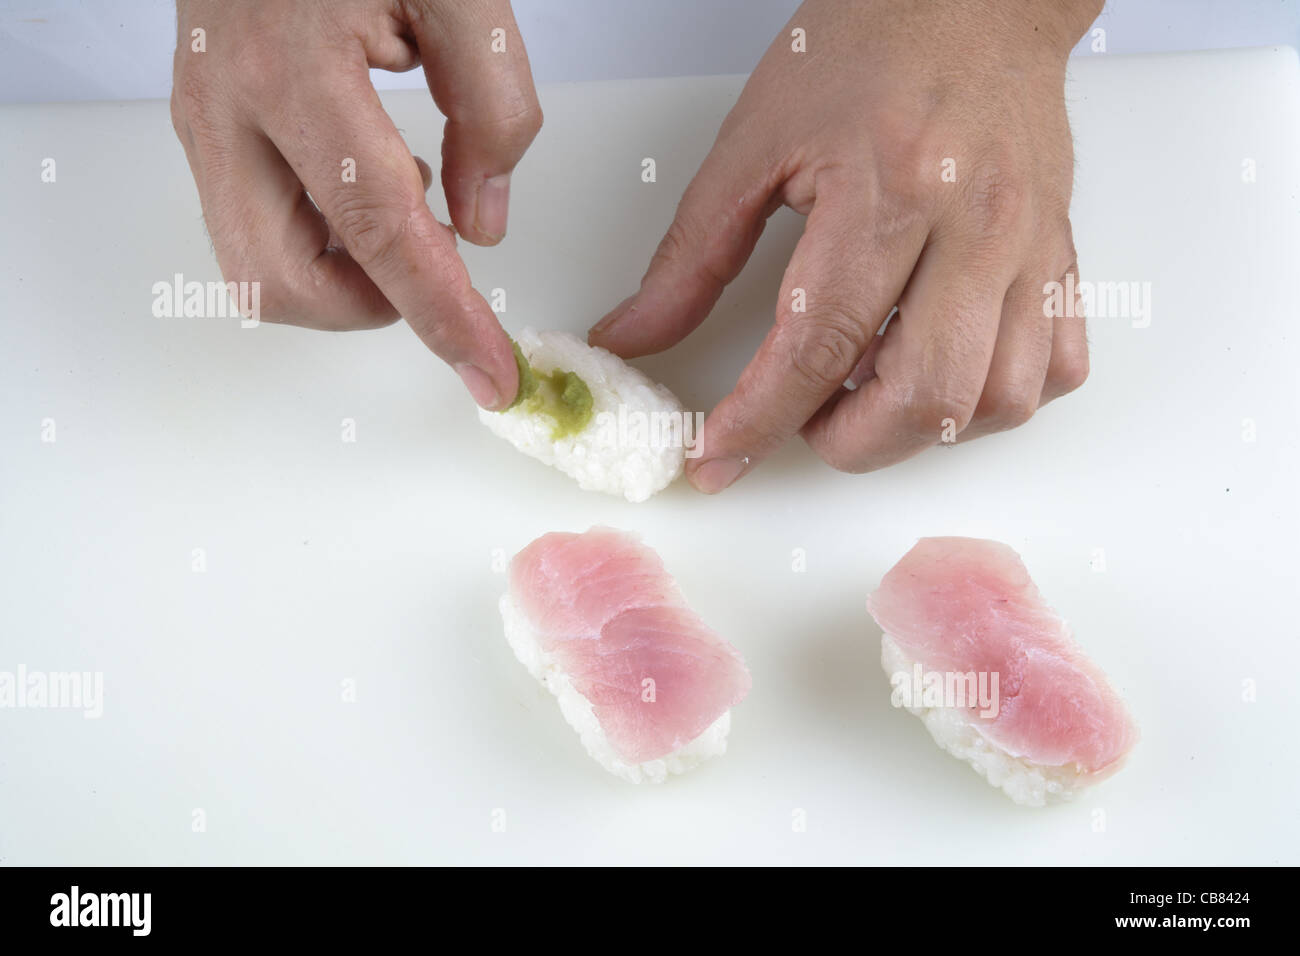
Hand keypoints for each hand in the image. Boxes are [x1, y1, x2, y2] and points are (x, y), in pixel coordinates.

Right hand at [170, 0, 542, 408]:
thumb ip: (493, 108)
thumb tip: (480, 226)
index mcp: (294, 68)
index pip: (379, 230)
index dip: (441, 314)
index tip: (490, 371)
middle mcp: (226, 109)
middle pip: (283, 284)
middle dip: (372, 308)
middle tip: (438, 272)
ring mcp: (201, 123)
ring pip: (257, 271)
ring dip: (342, 277)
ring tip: (402, 206)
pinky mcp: (201, 129)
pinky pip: (253, 230)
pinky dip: (318, 242)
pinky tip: (364, 185)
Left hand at [589, 0, 1100, 490]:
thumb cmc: (868, 45)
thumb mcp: (754, 142)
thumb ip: (692, 256)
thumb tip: (636, 337)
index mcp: (887, 191)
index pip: (818, 345)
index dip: (759, 420)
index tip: (716, 459)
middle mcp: (972, 228)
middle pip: (922, 396)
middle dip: (844, 445)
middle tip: (797, 424)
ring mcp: (1028, 247)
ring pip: (995, 401)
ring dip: (919, 430)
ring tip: (863, 397)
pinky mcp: (1061, 255)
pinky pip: (1057, 367)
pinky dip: (995, 401)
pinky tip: (941, 373)